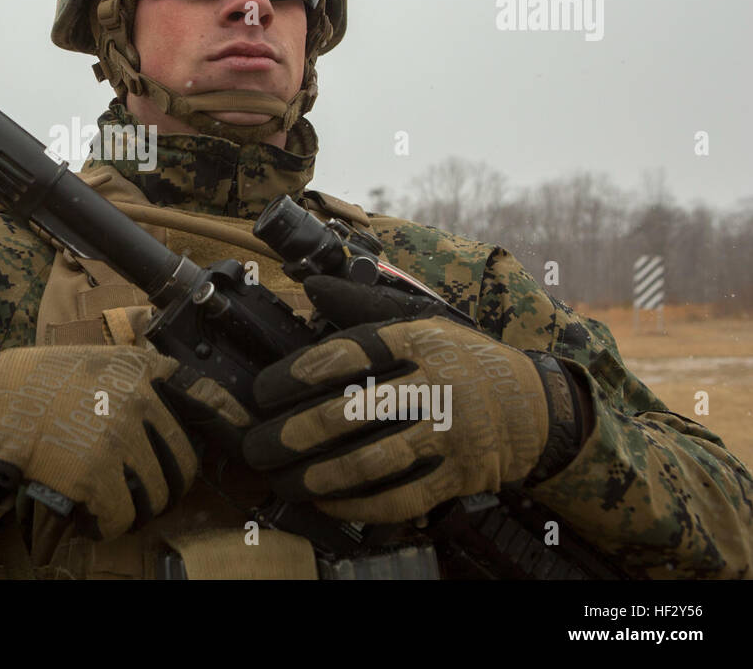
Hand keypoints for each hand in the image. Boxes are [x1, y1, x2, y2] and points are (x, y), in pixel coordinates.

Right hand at [0, 344, 250, 540]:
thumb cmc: (42, 382)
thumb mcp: (99, 358)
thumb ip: (141, 374)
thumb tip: (190, 395)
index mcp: (141, 371)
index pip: (203, 400)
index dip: (223, 425)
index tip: (231, 440)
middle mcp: (136, 403)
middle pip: (183, 463)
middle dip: (170, 486)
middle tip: (153, 494)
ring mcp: (116, 441)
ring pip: (156, 495)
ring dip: (141, 510)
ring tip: (119, 507)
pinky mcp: (93, 478)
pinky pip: (122, 517)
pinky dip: (108, 526)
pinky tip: (92, 519)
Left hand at [242, 308, 558, 523]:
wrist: (533, 405)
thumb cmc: (459, 358)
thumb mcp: (420, 322)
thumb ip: (362, 306)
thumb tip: (309, 286)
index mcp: (419, 340)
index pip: (350, 353)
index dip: (299, 372)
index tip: (262, 391)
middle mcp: (436, 383)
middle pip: (353, 411)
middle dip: (294, 433)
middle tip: (257, 446)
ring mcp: (451, 433)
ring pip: (374, 460)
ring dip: (319, 475)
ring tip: (282, 480)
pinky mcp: (461, 475)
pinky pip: (403, 497)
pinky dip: (359, 504)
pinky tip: (326, 501)